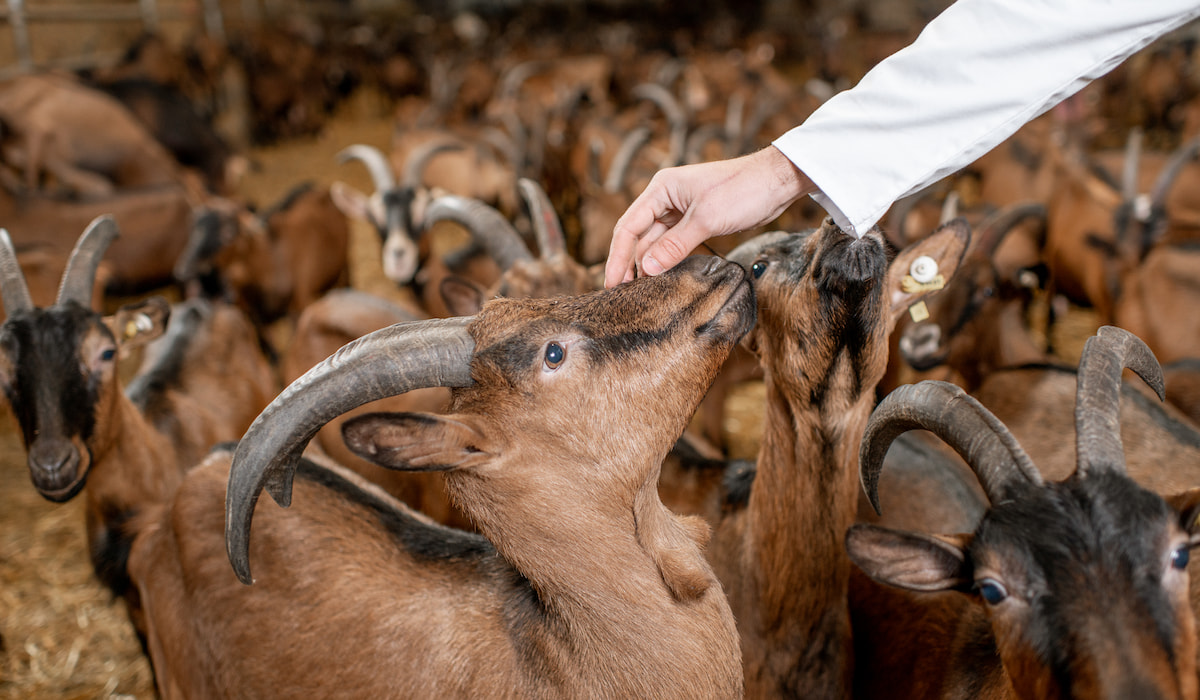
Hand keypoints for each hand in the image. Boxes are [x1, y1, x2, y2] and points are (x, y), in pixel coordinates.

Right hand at [604, 146, 812, 286]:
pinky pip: (673, 244)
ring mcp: (679, 210)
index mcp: (661, 189)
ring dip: (649, 265)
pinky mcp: (695, 221)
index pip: (629, 226)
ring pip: (655, 242)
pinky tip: (662, 279)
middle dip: (629, 264)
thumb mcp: (707, 219)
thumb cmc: (743, 189)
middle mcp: (665, 198)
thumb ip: (675, 245)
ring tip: (640, 293)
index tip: (611, 283)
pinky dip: (666, 261)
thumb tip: (648, 269)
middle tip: (622, 295)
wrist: (776, 181)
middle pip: (638, 236)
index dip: (618, 257)